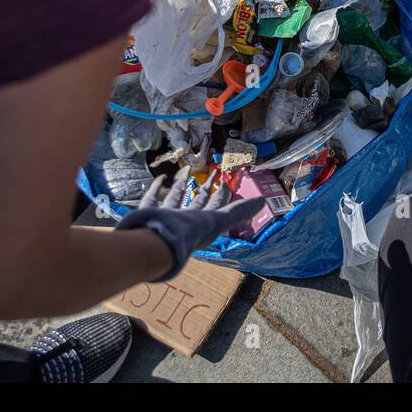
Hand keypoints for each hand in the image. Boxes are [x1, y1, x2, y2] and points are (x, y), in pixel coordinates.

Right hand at [115, 171, 263, 280]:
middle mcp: (185, 222)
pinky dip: (157, 187)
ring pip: (176, 198)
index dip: (222, 195)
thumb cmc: (192, 230)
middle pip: (197, 202)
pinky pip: (153, 199)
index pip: (216, 206)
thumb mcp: (221, 219)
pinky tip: (162, 178)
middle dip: (204, 189)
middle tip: (210, 175)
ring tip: (187, 171)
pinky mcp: (149, 214)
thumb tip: (263, 201)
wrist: (159, 240)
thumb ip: (240, 211)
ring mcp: (166, 217)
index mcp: (202, 223)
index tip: (225, 183)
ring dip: (182, 185)